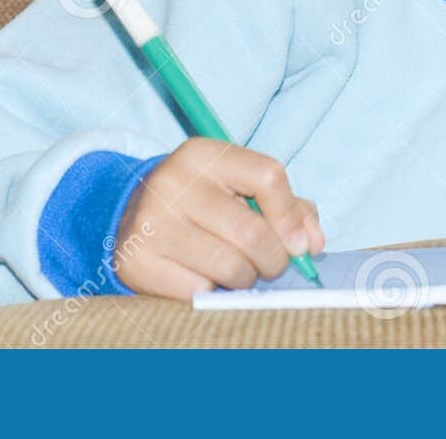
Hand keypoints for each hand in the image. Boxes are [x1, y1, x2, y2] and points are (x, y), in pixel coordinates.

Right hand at [111, 137, 325, 299]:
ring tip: (237, 270)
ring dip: (245, 278)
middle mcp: (173, 182)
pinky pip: (200, 291)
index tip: (298, 242)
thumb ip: (288, 208)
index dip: (291, 216)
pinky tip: (203, 277)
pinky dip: (212, 292)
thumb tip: (312, 243)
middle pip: (252, 231)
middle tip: (269, 264)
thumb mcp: (241, 188)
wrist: (133, 219)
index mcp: (203, 154)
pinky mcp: (137, 262)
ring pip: (230, 266)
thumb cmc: (203, 204)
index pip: (268, 176)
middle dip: (274, 258)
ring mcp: (151, 223)